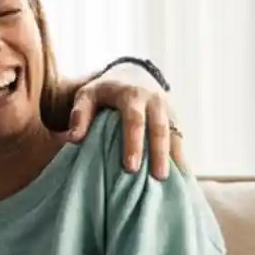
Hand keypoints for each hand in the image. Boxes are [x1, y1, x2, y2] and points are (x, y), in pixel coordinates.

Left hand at [62, 62, 184, 179]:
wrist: (133, 73)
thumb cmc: (105, 91)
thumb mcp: (87, 94)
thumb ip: (79, 114)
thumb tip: (74, 138)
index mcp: (131, 94)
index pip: (134, 120)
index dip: (133, 143)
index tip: (130, 167)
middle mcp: (154, 100)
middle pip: (159, 129)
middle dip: (159, 153)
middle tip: (158, 178)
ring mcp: (168, 109)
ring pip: (174, 134)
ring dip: (173, 157)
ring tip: (171, 181)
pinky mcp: (176, 118)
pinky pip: (180, 138)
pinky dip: (181, 156)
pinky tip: (181, 176)